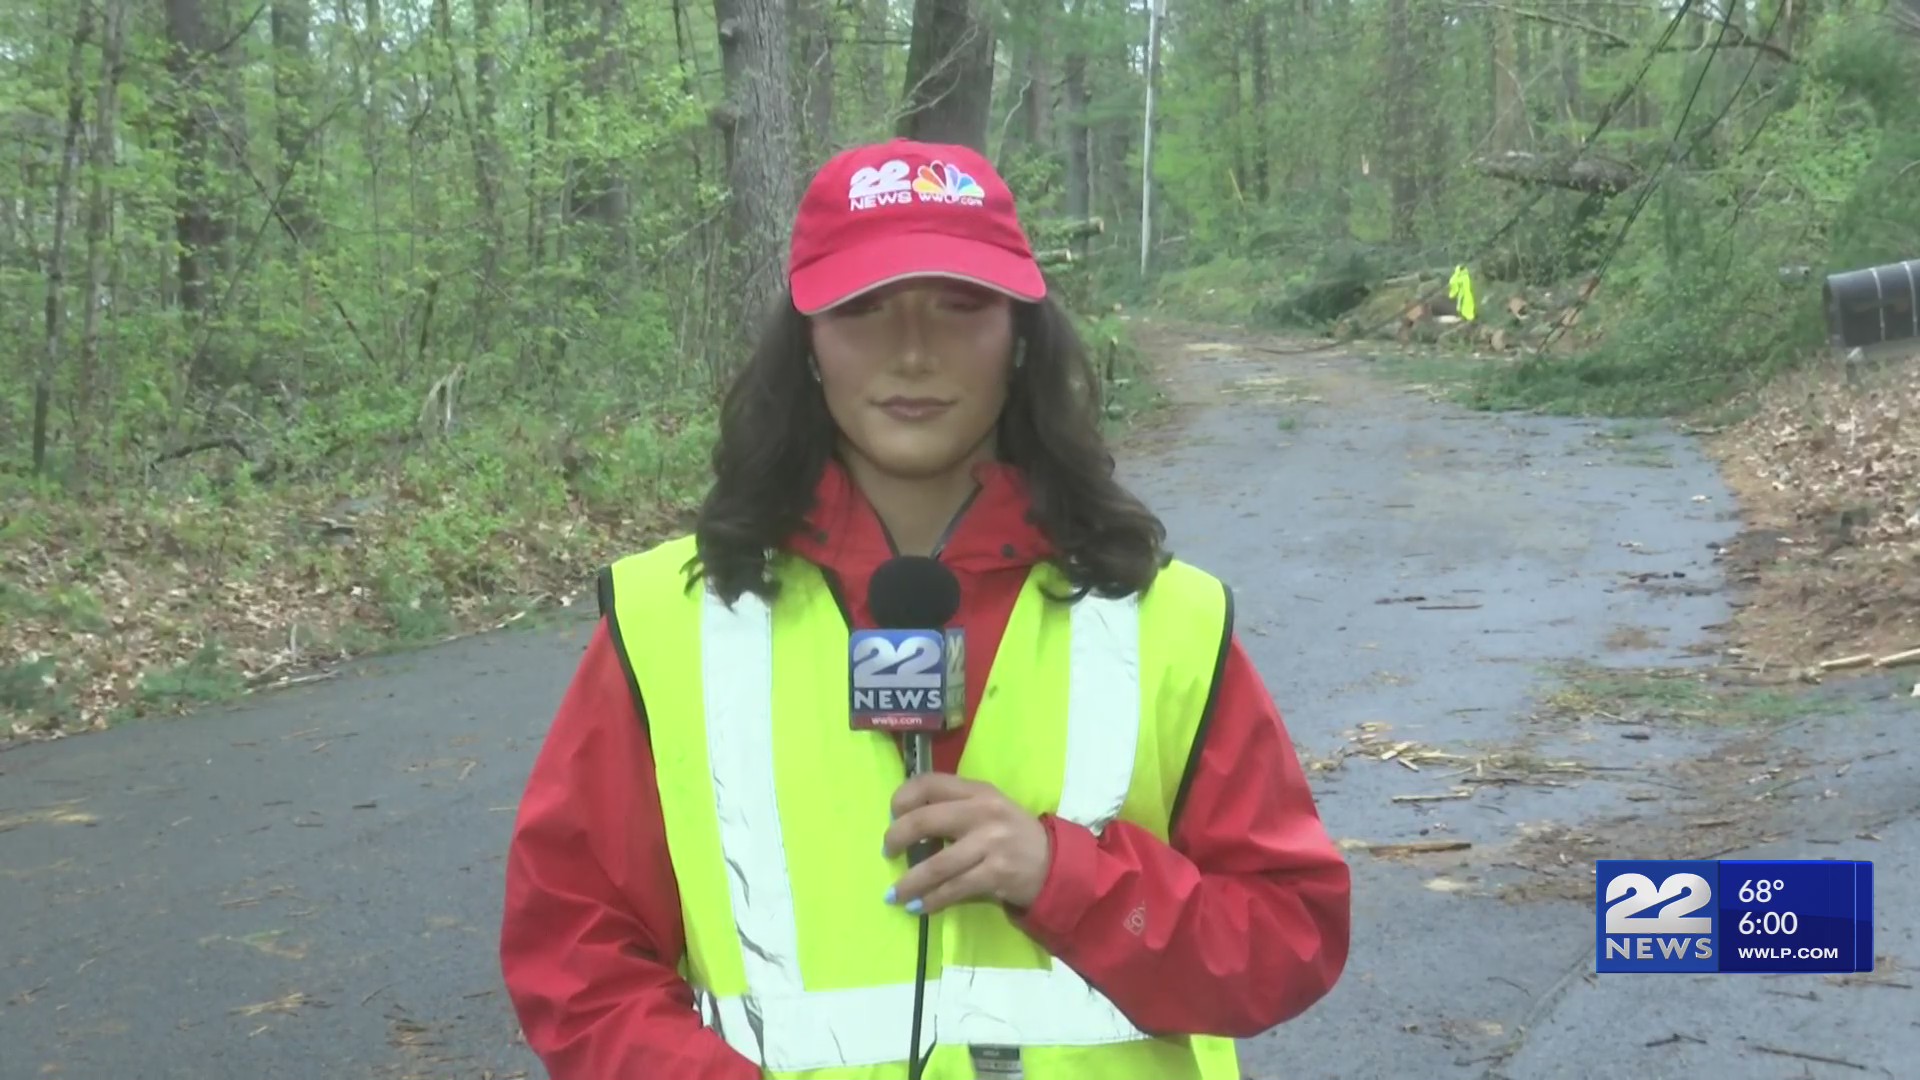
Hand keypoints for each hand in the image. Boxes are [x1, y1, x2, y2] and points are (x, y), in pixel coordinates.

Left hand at [882, 773, 1051, 915]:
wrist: (1053, 864)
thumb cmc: (1012, 835)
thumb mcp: (989, 808)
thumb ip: (956, 806)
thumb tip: (906, 819)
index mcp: (978, 791)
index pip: (930, 783)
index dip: (903, 797)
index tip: (891, 814)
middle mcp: (983, 812)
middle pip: (924, 821)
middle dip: (897, 838)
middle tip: (888, 852)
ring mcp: (991, 844)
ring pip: (936, 864)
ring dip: (909, 882)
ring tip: (893, 894)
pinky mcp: (996, 874)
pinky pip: (953, 889)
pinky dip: (931, 900)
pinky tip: (916, 906)